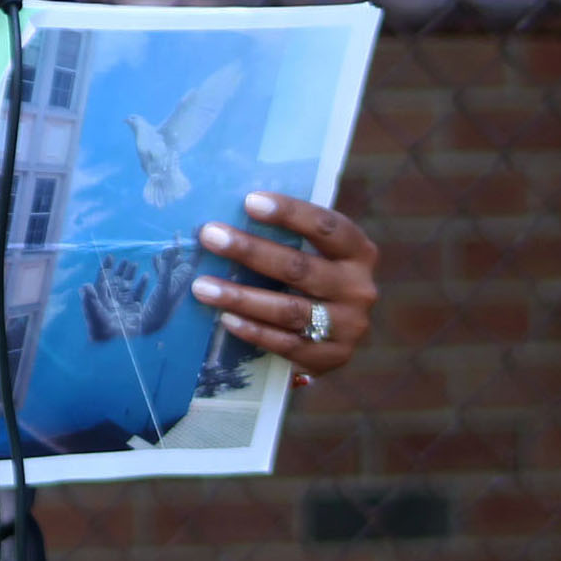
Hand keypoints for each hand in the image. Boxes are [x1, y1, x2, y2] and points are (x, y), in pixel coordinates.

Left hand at [190, 192, 377, 376]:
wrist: (337, 336)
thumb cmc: (314, 279)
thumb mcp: (316, 254)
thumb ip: (289, 236)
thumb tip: (229, 211)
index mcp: (358, 252)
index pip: (326, 226)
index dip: (290, 212)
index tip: (249, 202)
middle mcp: (358, 288)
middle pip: (299, 267)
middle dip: (250, 250)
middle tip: (210, 236)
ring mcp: (348, 326)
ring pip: (288, 309)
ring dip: (241, 297)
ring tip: (202, 287)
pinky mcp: (331, 358)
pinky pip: (286, 344)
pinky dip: (253, 330)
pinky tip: (225, 319)